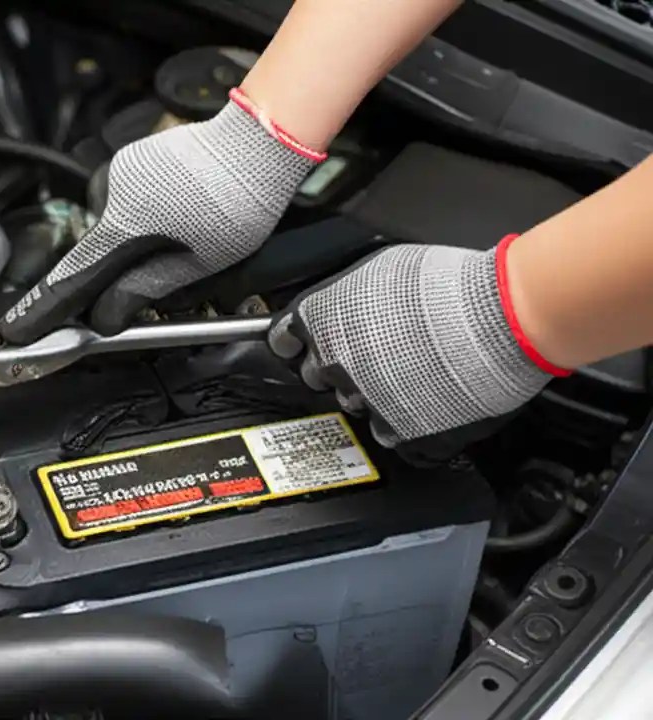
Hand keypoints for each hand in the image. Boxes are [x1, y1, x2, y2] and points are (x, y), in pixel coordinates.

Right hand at [0, 89, 323, 344]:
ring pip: (119, 227)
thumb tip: (106, 318)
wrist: (260, 139)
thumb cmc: (240, 199)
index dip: (43, 311)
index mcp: (124, 225)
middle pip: (101, 252)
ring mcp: (122, 172)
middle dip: (122, 271)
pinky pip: (131, 201)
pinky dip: (149, 216)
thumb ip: (144, 292)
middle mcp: (113, 193)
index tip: (16, 329)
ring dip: (141, 240)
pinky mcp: (134, 161)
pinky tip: (185, 212)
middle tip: (172, 268)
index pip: (72, 280)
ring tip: (192, 233)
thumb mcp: (200, 264)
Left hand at [268, 240, 569, 460]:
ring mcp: (366, 402)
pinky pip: (390, 436)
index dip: (299, 341)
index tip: (307, 343)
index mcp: (322, 319)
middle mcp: (334, 363)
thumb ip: (348, 294)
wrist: (504, 318)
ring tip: (414, 372)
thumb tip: (344, 303)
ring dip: (375, 394)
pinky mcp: (401, 433)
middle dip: (339, 366)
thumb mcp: (383, 267)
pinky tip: (428, 400)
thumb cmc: (453, 285)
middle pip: (317, 375)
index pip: (283, 339)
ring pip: (354, 407)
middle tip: (377, 353)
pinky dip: (407, 423)